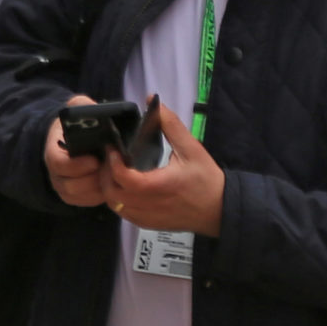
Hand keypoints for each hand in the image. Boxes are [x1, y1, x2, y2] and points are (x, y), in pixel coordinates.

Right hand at [45, 94, 109, 208]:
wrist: (75, 136)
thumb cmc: (79, 122)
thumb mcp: (80, 107)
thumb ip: (85, 106)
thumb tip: (96, 110)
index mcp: (53, 150)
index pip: (58, 164)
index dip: (76, 166)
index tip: (95, 160)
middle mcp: (55, 172)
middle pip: (69, 185)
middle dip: (92, 179)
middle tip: (109, 169)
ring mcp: (64, 186)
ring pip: (79, 197)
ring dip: (98, 189)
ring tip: (112, 175)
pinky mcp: (76, 196)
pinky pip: (87, 202)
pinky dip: (100, 196)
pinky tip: (110, 183)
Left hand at [106, 99, 224, 235]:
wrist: (221, 210)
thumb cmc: (207, 179)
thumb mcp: (191, 148)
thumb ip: (170, 124)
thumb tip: (152, 101)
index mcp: (158, 186)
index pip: (122, 176)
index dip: (112, 161)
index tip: (112, 147)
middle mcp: (149, 204)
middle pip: (111, 192)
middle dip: (106, 173)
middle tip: (110, 158)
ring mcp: (147, 217)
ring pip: (114, 205)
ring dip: (109, 188)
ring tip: (115, 171)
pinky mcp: (148, 224)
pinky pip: (123, 214)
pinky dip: (118, 201)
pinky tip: (124, 187)